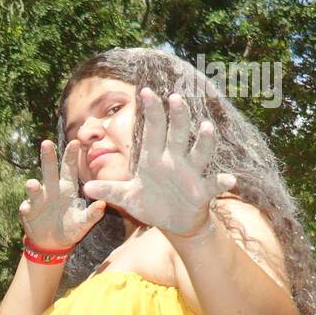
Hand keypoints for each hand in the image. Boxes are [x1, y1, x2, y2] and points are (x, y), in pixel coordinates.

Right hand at [20, 140, 106, 249]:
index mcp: (66, 189)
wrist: (52, 244)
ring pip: (35, 189)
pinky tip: (26, 208)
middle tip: (46, 143)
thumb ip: (92, 214)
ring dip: (33, 187)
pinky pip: (26, 207)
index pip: (69, 169)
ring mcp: (38, 200)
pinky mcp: (28, 212)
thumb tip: (103, 205)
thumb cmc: (70, 229)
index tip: (75, 142)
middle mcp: (51, 190)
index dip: (71, 156)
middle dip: (48, 157)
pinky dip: (26, 207)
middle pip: (49, 171)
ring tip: (32, 184)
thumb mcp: (83, 223)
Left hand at [82, 88, 235, 234]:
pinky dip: (221, 182)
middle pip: (177, 134)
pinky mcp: (202, 192)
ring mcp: (190, 174)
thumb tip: (86, 187)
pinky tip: (229, 179)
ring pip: (198, 153)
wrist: (174, 223)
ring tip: (206, 127)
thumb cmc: (151, 204)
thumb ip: (110, 190)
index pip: (152, 131)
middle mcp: (174, 161)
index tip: (146, 91)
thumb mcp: (127, 198)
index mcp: (154, 159)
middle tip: (176, 98)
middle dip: (177, 117)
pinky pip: (213, 184)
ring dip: (203, 142)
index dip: (150, 113)